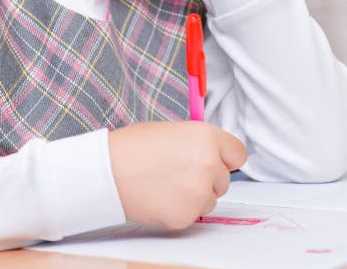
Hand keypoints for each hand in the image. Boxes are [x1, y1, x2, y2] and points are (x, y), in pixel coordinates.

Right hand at [108, 121, 246, 229]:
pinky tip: (161, 197)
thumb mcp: (171, 131)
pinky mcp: (187, 215)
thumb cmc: (132, 148)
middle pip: (224, 179)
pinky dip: (180, 210)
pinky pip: (194, 215)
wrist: (108, 172)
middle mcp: (208, 163)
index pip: (238, 153)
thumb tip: (211, 154)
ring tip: (167, 184)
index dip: (226, 158)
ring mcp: (199, 192)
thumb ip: (197, 142)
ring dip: (195, 196)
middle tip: (180, 173)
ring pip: (211, 200)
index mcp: (205, 136)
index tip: (218, 162)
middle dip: (207, 179)